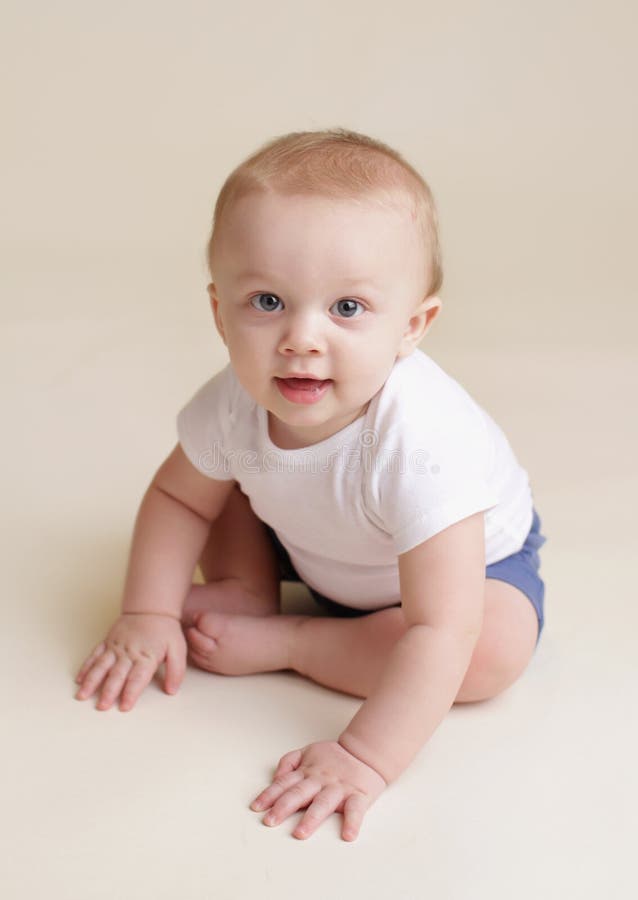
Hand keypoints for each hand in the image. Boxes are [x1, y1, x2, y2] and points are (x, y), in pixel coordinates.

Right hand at [74, 613, 186, 710]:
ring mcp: (116, 647)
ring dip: (92, 682)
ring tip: (82, 696)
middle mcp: (129, 653)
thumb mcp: (178, 649)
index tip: (124, 706)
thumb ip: (176, 671)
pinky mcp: (108, 642)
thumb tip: (171, 691)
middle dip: (109, 691)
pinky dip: (86, 667)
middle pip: (117, 674)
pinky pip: (95, 655)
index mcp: (146, 656)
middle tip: (102, 707)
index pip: (137, 678)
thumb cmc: (165, 630)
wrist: (151, 608)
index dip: (131, 693)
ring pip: (101, 666)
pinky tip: (79, 679)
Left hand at [250, 740, 386, 840]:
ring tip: (300, 833)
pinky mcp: (359, 796)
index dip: (270, 795)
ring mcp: (339, 788)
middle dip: (283, 807)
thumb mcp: (308, 751)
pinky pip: (356, 810)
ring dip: (311, 818)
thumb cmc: (334, 758)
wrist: (365, 753)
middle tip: (270, 821)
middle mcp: (321, 780)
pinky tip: (348, 835)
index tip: (256, 808)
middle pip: (300, 793)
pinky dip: (352, 822)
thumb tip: (275, 778)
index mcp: (308, 771)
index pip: (285, 783)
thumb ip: (289, 762)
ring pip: (323, 802)